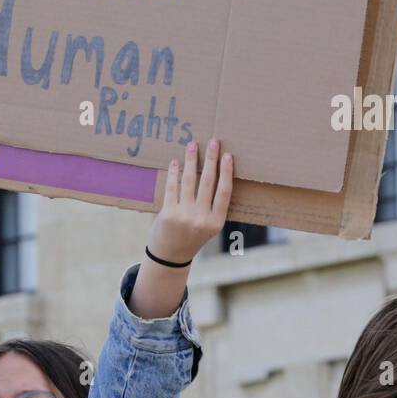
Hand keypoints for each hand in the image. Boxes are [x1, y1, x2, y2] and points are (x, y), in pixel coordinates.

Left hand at [148, 138, 232, 263]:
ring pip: (189, 181)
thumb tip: (215, 174)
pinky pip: (172, 187)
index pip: (224, 192)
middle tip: (214, 141)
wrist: (170, 256)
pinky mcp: (168, 213)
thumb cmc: (192, 238)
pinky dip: (174, 172)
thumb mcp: (209, 227)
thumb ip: (213, 207)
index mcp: (216, 221)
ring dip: (191, 160)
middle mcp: (201, 218)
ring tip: (192, 145)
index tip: (228, 155)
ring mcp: (184, 215)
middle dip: (211, 159)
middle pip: (208, 182)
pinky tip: (175, 161)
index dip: (226, 172)